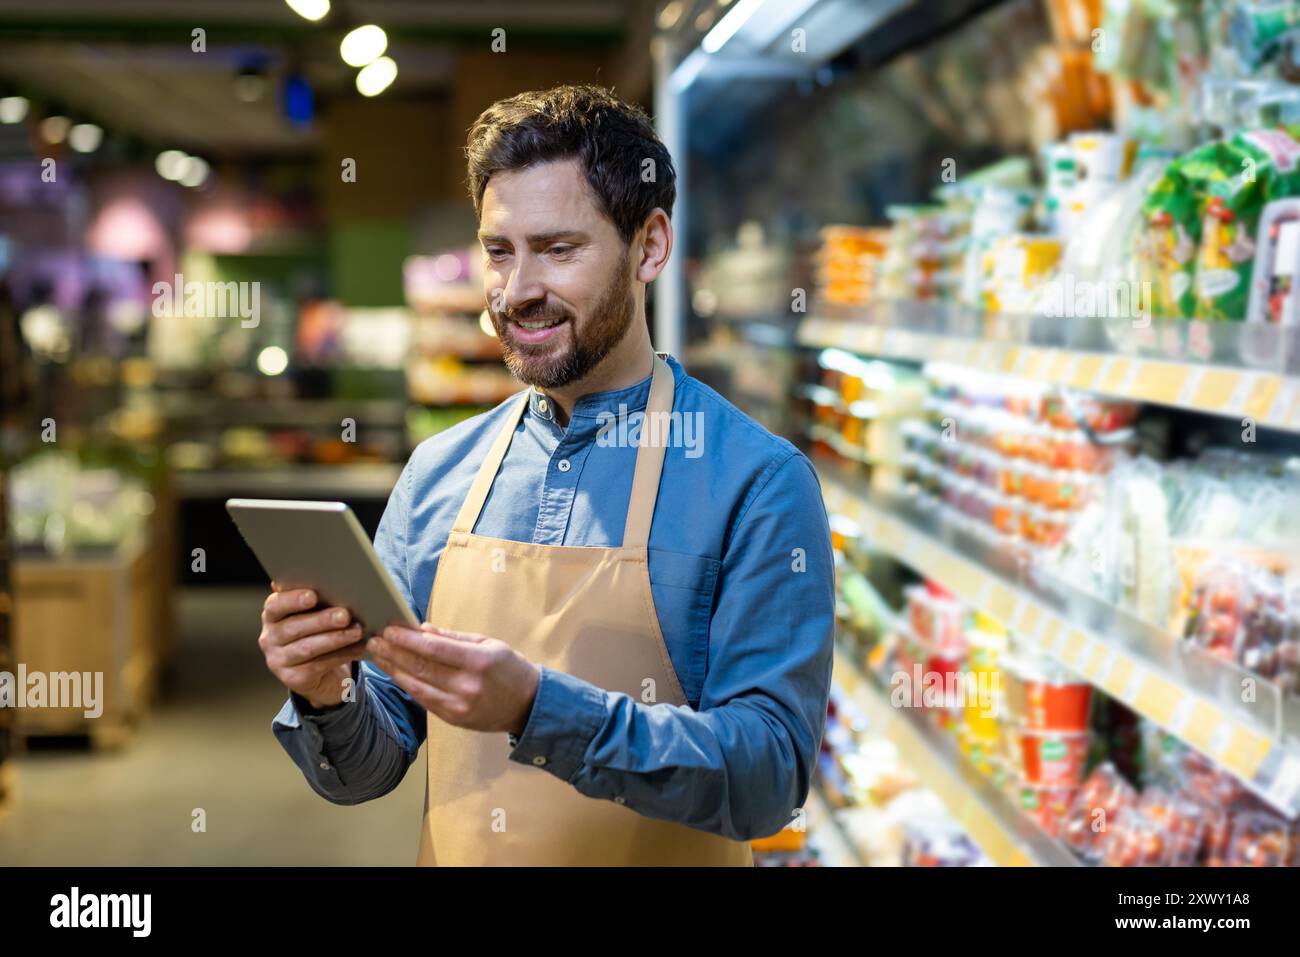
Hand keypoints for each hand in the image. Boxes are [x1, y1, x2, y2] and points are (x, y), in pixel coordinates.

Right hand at [258, 581, 366, 711]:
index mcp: (272, 616)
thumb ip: (315, 598)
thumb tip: (330, 576)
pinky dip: (341, 655)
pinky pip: (318, 666)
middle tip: (345, 614)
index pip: (275, 605)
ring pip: (308, 648)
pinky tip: (358, 648)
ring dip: (336, 638)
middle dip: (322, 620)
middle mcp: (269, 638)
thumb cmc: (317, 632)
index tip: (313, 595)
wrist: (320, 673)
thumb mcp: (313, 614)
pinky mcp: (293, 680)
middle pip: (294, 627)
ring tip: (357, 631)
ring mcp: (278, 661)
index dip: (292, 600)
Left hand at [368, 624, 540, 734]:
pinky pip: (424, 700)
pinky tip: (395, 674)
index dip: (408, 639)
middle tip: (375, 640)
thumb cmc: (510, 668)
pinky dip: (407, 686)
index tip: (390, 629)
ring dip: (394, 670)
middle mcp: (467, 686)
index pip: (435, 649)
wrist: (528, 705)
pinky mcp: (454, 719)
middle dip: (394, 652)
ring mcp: (459, 706)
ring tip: (378, 656)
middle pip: (421, 667)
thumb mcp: (489, 644)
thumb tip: (422, 629)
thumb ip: (454, 638)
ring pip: (417, 686)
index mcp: (479, 662)